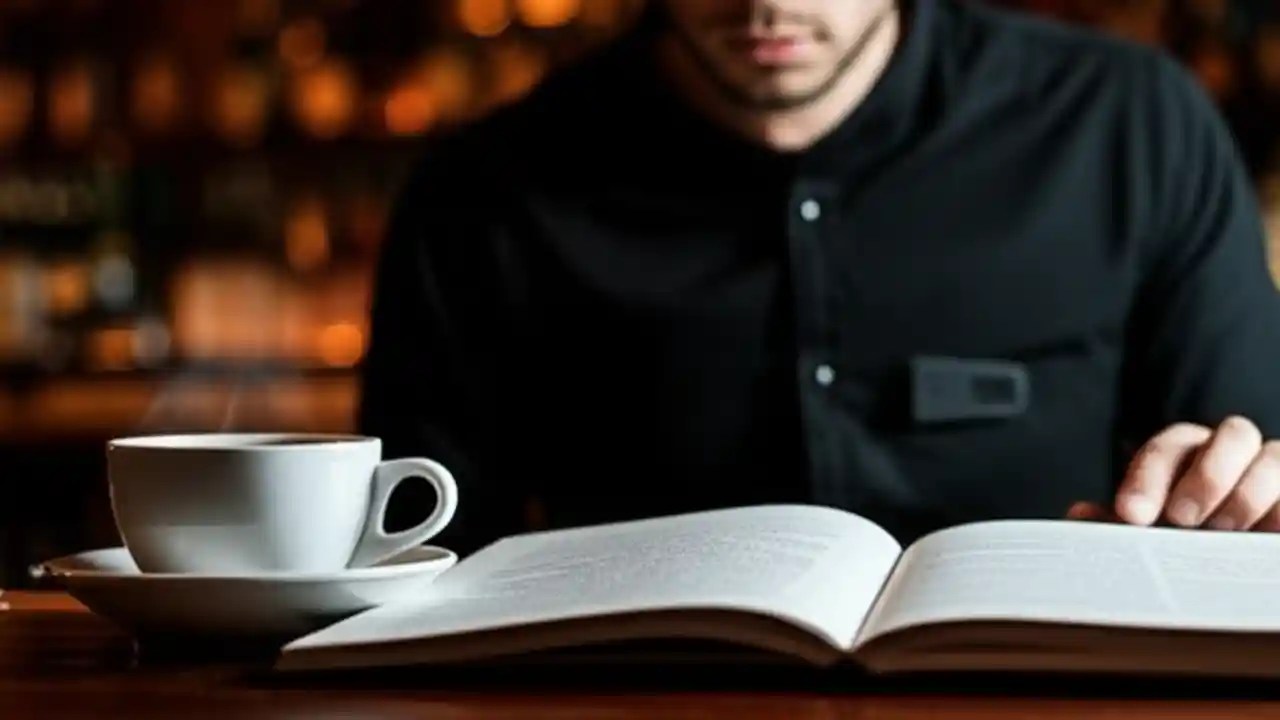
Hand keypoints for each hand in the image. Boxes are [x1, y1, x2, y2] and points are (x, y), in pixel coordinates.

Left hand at [1067, 416, 1279, 530]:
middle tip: (1182, 521)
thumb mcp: (1150, 534)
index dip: (1148, 478)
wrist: (1231, 563)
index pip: (1168, 448)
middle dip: (1207, 476)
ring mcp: (1274, 472)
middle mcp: (1236, 452)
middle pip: (1233, 435)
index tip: (1131, 516)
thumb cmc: (1183, 542)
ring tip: (1226, 533)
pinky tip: (1263, 537)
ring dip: (1249, 495)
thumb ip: (1116, 524)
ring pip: (1275, 458)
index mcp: (1189, 453)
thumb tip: (1079, 516)